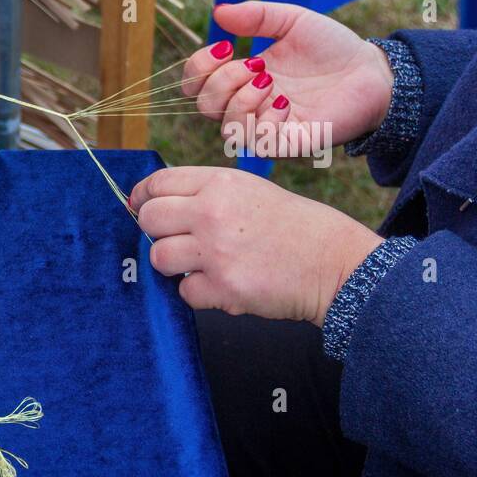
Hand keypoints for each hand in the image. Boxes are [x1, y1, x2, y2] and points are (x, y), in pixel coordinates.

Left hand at [129, 166, 382, 326]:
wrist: (337, 263)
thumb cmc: (296, 229)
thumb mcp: (252, 192)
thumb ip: (207, 196)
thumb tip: (157, 207)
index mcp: (221, 183)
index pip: (159, 184)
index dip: (142, 197)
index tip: (139, 207)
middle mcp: (213, 212)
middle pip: (149, 219)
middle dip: (156, 233)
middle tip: (178, 241)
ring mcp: (215, 251)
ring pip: (159, 257)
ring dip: (174, 266)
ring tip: (203, 264)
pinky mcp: (222, 287)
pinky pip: (184, 292)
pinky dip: (199, 293)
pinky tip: (225, 284)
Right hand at [183, 1, 394, 148]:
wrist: (371, 71)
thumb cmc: (332, 48)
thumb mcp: (291, 21)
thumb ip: (256, 16)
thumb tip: (219, 11)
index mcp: (240, 79)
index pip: (195, 84)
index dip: (198, 67)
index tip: (225, 47)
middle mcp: (247, 106)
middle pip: (203, 106)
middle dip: (222, 81)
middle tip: (257, 64)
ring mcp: (265, 127)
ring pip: (226, 128)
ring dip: (241, 100)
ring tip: (270, 81)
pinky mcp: (287, 144)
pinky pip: (258, 142)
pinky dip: (265, 119)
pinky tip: (285, 101)